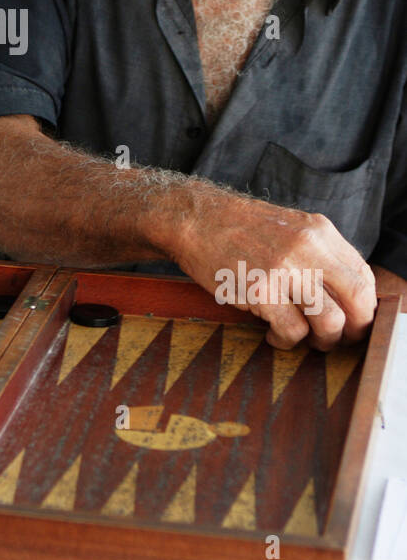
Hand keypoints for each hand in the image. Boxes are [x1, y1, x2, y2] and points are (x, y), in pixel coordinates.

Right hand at [169, 185, 376, 350]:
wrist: (195, 219)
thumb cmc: (239, 227)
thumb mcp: (290, 227)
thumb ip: (319, 253)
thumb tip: (344, 294)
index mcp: (319, 231)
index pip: (364, 276)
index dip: (363, 307)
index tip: (353, 321)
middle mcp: (308, 247)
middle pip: (357, 300)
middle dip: (353, 328)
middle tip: (338, 338)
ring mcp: (284, 269)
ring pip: (329, 321)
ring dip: (321, 340)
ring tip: (304, 338)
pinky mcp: (259, 291)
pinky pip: (292, 331)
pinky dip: (286, 341)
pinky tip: (273, 334)